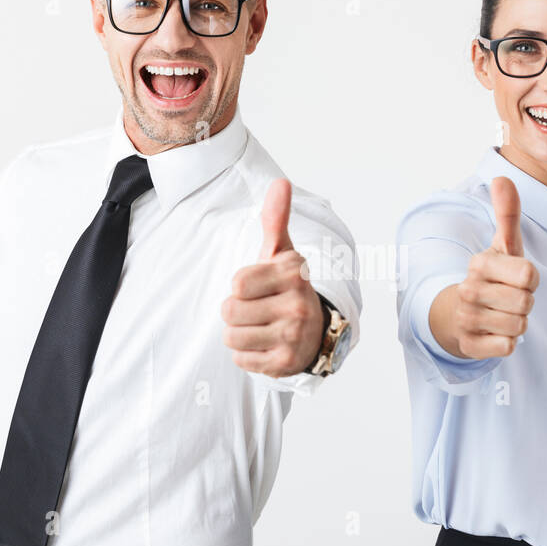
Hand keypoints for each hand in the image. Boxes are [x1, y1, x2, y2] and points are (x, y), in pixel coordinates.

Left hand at [221, 178, 324, 377]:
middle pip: (229, 311)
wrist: (317, 332)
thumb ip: (276, 219)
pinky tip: (265, 345)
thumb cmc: (288, 287)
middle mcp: (297, 305)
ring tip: (260, 327)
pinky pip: (240, 360)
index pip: (236, 283)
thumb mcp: (282, 253)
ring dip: (238, 334)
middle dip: (236, 312)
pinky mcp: (286, 363)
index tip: (258, 287)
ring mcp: (293, 336)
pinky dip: (247, 355)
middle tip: (257, 310)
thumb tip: (280, 182)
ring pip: (231, 337)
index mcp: (293, 274)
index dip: (239, 286)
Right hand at [432, 176, 539, 358]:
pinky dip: (506, 342)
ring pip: (519, 326)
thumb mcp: (503, 246)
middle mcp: (469, 289)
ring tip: (502, 314)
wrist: (460, 313)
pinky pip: (506, 347)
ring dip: (517, 323)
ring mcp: (466, 318)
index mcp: (480, 263)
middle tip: (510, 298)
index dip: (531, 280)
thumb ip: (507, 213)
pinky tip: (494, 332)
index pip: (529, 274)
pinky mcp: (468, 344)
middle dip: (525, 303)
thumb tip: (502, 176)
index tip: (517, 278)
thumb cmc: (493, 277)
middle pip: (526, 303)